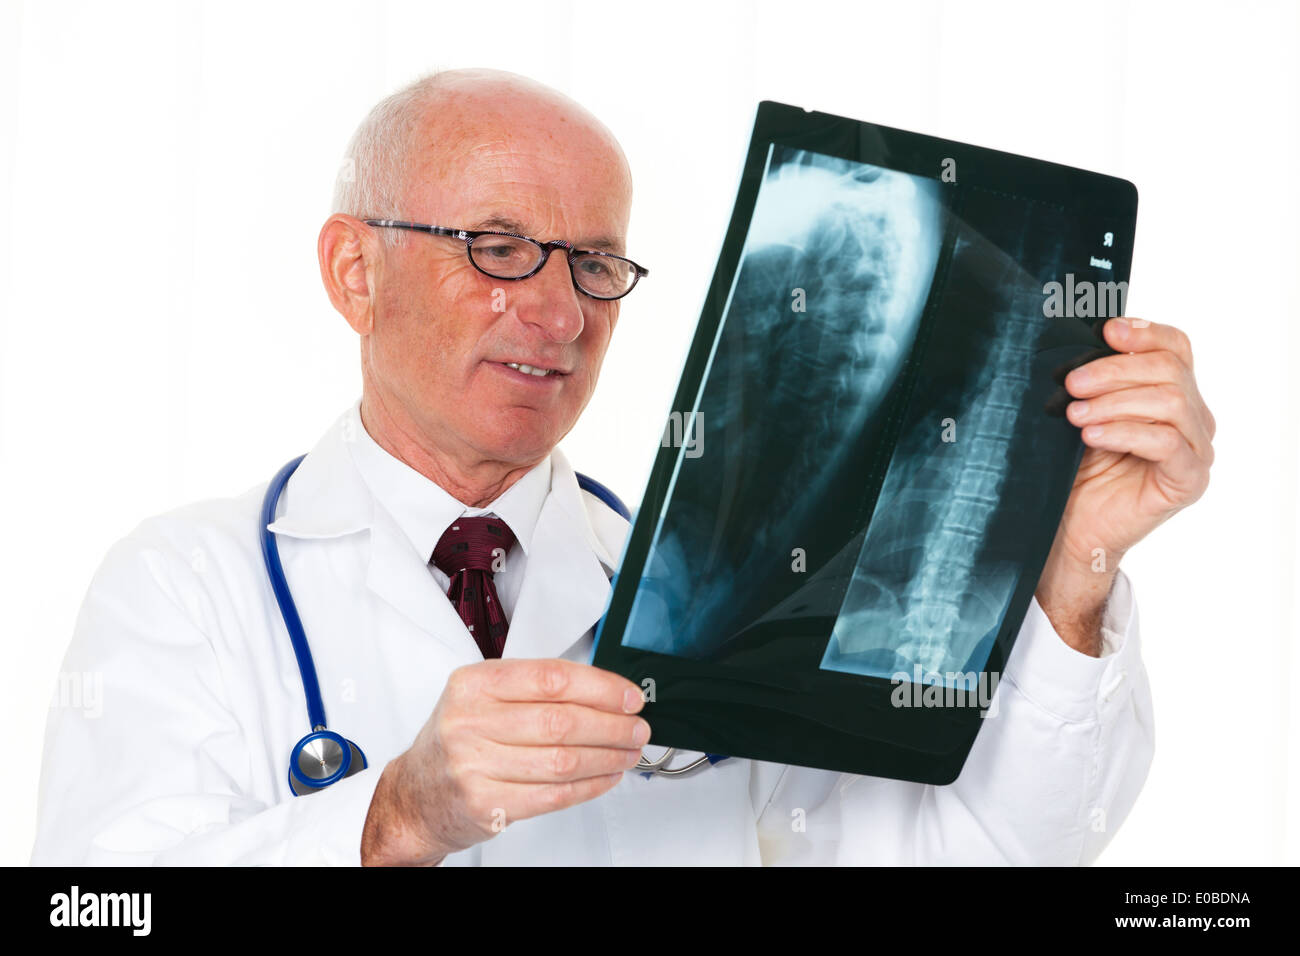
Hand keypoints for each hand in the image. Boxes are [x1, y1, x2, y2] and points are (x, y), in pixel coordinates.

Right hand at [361, 658, 648, 865]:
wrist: (415, 795)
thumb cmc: (458, 740)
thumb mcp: (481, 698)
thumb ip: (534, 689)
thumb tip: (606, 692)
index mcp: (473, 684)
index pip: (550, 678)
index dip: (600, 687)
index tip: (629, 697)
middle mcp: (469, 722)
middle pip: (561, 721)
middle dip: (612, 725)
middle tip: (638, 728)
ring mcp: (474, 766)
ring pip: (562, 761)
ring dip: (607, 757)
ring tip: (629, 752)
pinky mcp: (485, 804)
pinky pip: (553, 795)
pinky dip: (590, 786)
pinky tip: (607, 776)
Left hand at [1036, 317, 1214, 654]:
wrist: (1069, 527)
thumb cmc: (1073, 469)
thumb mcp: (1081, 413)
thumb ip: (1091, 380)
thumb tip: (1073, 340)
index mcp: (1172, 393)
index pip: (1176, 348)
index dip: (1144, 333)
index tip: (1105, 331)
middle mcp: (1193, 418)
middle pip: (1171, 370)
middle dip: (1116, 370)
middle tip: (1072, 383)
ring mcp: (1196, 450)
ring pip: (1172, 402)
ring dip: (1117, 401)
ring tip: (1075, 414)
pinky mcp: (1188, 481)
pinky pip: (1168, 444)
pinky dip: (1126, 432)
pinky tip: (1093, 434)